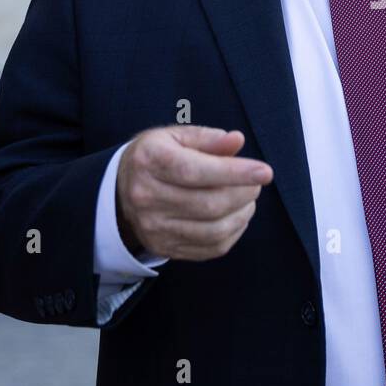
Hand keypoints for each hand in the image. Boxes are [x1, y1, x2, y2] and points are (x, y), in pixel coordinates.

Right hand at [117, 126, 272, 260]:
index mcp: (150, 162)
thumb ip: (207, 138)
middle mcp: (147, 197)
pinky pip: (210, 248)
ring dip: (242, 214)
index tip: (265, 172)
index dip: (234, 173)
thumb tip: (236, 141)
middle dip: (243, 193)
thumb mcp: (176, 137)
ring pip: (213, 230)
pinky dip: (233, 232)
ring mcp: (154, 228)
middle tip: (256, 182)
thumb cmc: (157, 157)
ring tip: (247, 197)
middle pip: (208, 204)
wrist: (120, 191)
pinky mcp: (164, 247)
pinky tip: (236, 215)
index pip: (195, 171)